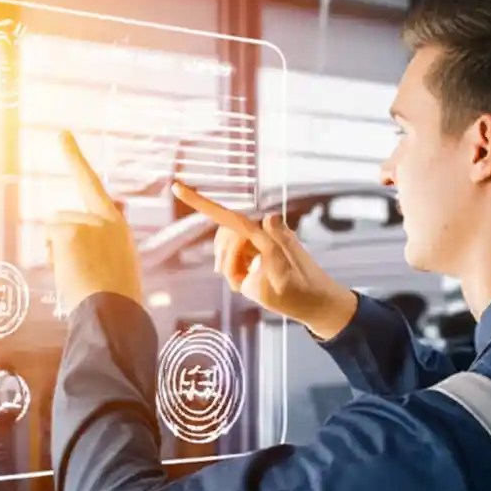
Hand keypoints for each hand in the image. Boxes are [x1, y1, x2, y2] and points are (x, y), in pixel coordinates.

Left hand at [43, 131, 142, 308]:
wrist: (115, 312)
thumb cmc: (115, 299)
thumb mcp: (114, 266)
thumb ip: (96, 246)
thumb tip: (63, 243)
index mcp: (117, 225)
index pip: (91, 184)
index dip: (74, 157)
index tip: (61, 133)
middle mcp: (104, 218)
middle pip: (62, 219)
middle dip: (61, 244)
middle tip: (82, 272)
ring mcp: (87, 222)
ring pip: (53, 230)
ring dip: (57, 253)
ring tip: (80, 275)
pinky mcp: (70, 231)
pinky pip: (49, 241)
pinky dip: (54, 258)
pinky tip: (72, 272)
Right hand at [171, 182, 357, 339]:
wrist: (314, 303)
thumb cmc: (302, 287)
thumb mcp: (289, 268)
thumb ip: (277, 243)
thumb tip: (269, 217)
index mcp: (263, 232)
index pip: (227, 216)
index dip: (201, 202)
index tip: (176, 187)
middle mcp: (257, 234)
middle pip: (223, 234)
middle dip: (226, 254)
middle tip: (242, 277)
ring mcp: (253, 248)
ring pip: (224, 250)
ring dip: (230, 266)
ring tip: (249, 279)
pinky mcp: (250, 261)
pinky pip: (229, 265)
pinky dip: (235, 274)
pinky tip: (251, 282)